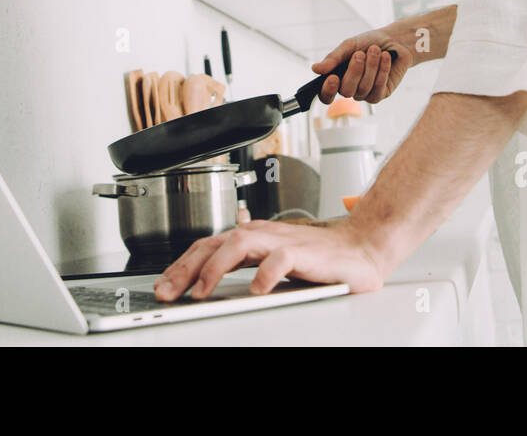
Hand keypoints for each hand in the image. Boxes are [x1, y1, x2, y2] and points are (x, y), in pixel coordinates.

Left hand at [153, 218, 386, 300]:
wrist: (363, 247)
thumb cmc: (321, 258)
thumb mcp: (275, 262)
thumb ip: (248, 267)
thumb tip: (209, 286)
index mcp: (254, 237)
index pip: (208, 245)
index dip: (182, 265)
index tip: (163, 287)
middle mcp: (264, 234)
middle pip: (216, 241)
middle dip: (187, 268)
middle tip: (168, 293)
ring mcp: (285, 240)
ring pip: (241, 242)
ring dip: (216, 267)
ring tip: (201, 292)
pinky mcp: (308, 252)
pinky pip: (282, 257)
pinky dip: (266, 272)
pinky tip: (255, 290)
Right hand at [312, 29, 411, 104]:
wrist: (394, 40)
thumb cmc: (369, 42)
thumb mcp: (349, 46)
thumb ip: (333, 58)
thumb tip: (315, 69)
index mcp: (338, 78)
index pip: (326, 95)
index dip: (327, 91)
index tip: (333, 77)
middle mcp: (350, 89)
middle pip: (346, 91)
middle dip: (354, 71)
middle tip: (360, 53)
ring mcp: (366, 93)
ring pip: (364, 88)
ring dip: (371, 66)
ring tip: (376, 50)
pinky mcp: (381, 94)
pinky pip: (378, 89)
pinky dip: (382, 71)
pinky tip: (385, 57)